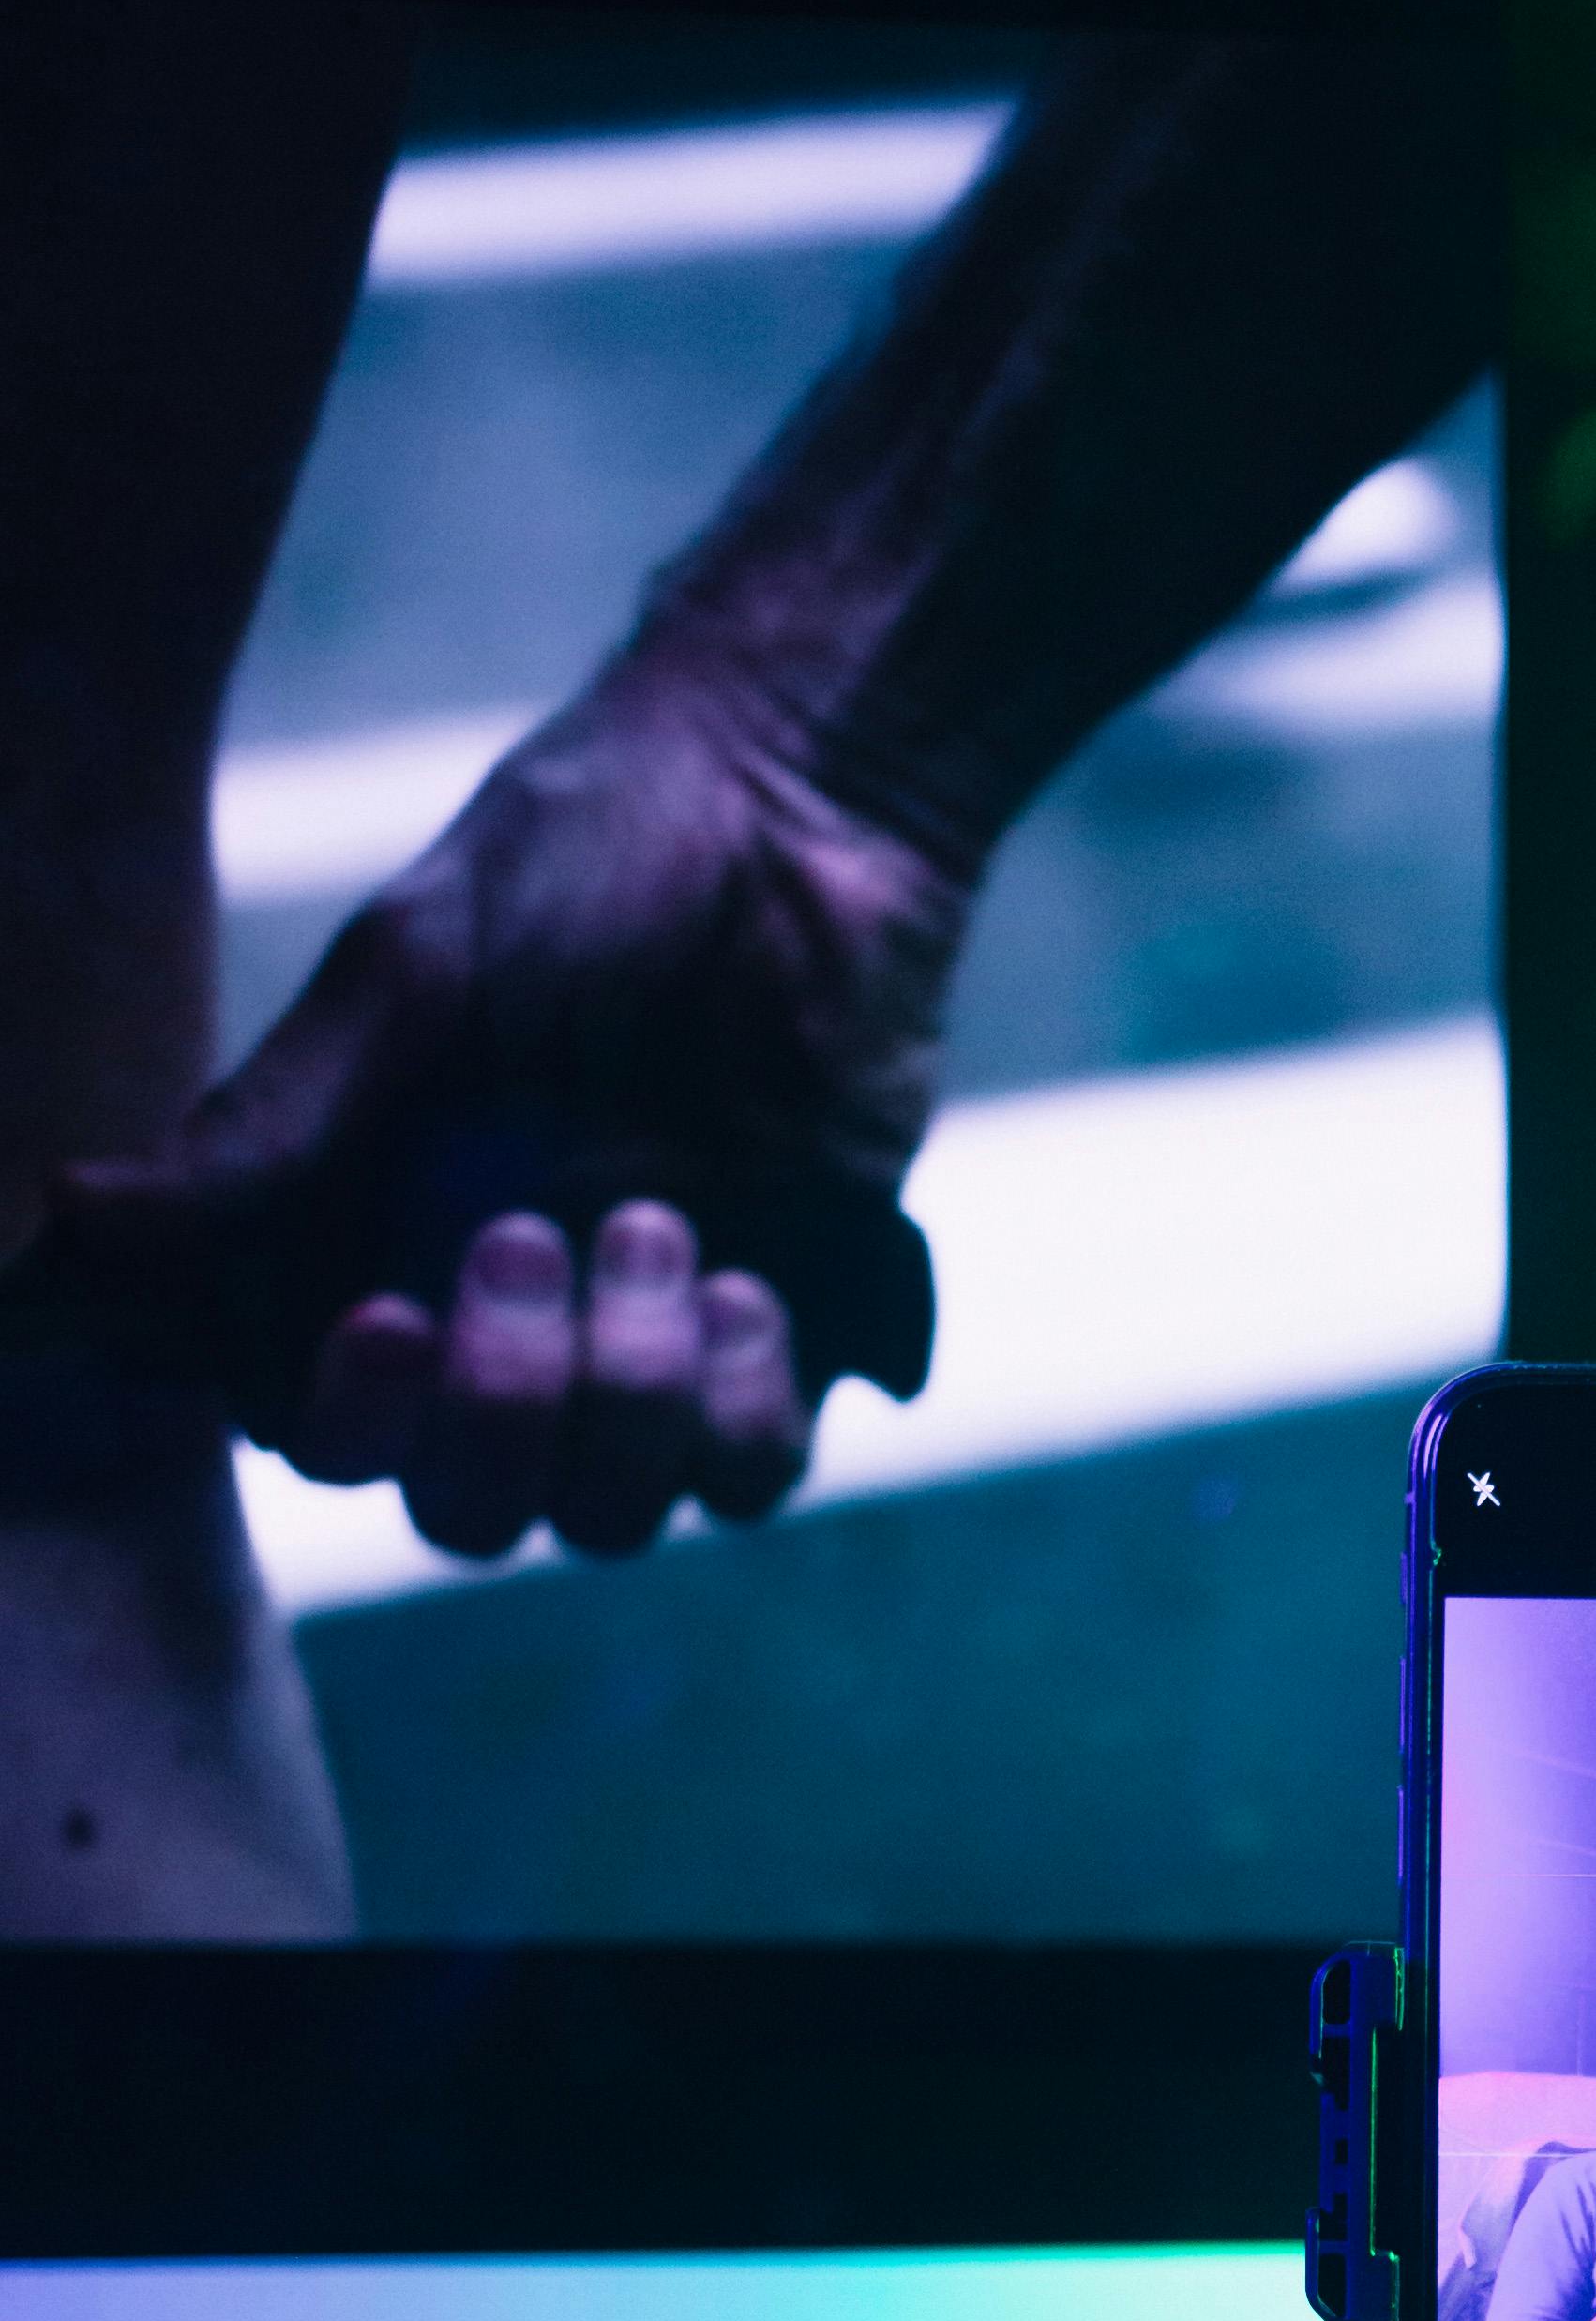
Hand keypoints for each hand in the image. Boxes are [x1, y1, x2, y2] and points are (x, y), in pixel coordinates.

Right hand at [28, 651, 964, 1562]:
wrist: (796, 807)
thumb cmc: (581, 866)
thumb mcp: (410, 983)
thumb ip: (269, 1132)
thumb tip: (74, 1224)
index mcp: (379, 1247)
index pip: (323, 1430)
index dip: (352, 1417)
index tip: (388, 1318)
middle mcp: (503, 1324)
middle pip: (466, 1509)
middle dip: (495, 1413)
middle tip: (525, 1235)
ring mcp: (641, 1343)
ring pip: (608, 1513)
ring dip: (628, 1397)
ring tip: (662, 1225)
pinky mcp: (779, 1336)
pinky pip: (751, 1474)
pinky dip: (739, 1406)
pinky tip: (745, 1285)